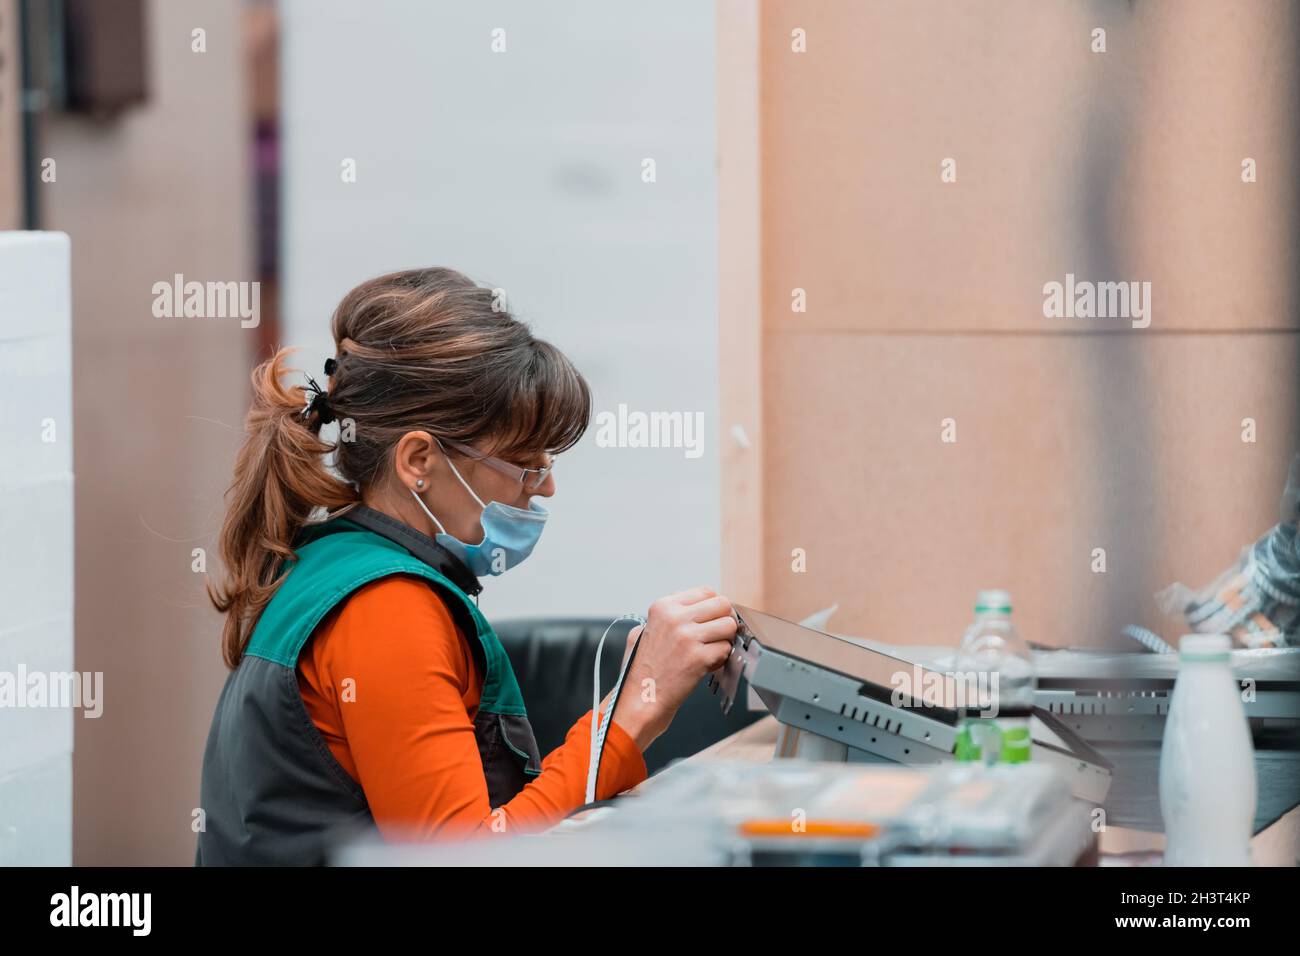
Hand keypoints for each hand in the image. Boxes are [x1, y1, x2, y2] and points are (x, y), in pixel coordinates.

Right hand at [609, 587, 736, 750]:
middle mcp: (675, 617)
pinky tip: (707, 665)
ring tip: (712, 649)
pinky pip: (726, 648)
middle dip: (725, 619)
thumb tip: (692, 605)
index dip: (714, 606)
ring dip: (725, 639)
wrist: (640, 699)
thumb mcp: (644, 630)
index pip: (706, 591)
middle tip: (718, 634)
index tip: (712, 618)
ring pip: (729, 625)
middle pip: (722, 604)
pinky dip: (721, 658)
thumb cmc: (642, 669)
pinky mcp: (698, 658)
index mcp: (663, 607)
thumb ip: (666, 614)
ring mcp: (687, 637)